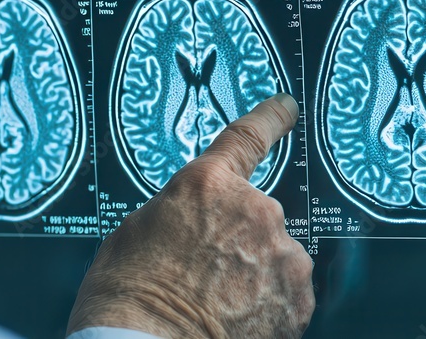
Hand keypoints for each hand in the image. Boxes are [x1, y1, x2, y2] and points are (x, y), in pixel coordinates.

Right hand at [68, 94, 313, 338]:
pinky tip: (232, 317)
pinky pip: (287, 292)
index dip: (271, 118)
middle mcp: (254, 211)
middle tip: (202, 268)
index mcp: (207, 184)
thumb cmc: (128, 295)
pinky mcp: (298, 300)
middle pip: (256, 214)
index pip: (248, 136)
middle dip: (237, 237)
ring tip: (215, 300)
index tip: (286, 106)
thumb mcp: (137, 230)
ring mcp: (282, 257)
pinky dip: (266, 304)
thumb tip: (194, 223)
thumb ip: (180, 212)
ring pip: (275, 255)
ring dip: (255, 272)